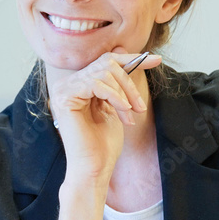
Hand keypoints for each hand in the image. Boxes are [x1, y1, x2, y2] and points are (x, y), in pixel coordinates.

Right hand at [49, 49, 161, 182]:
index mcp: (77, 86)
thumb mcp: (116, 105)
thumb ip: (116, 82)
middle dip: (129, 83)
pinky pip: (96, 84)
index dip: (132, 59)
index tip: (156, 60)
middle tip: (140, 106)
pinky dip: (115, 97)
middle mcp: (67, 85)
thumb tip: (123, 51)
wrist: (94, 168)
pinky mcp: (64, 97)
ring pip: (103, 73)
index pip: (104, 62)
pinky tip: (123, 112)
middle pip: (105, 65)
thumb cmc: (104, 144)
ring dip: (124, 94)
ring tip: (131, 115)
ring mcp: (62, 90)